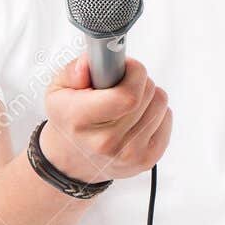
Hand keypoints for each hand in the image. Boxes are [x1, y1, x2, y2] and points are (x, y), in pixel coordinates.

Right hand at [40, 53, 171, 183]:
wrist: (73, 159)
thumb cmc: (69, 120)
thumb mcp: (58, 90)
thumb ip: (73, 72)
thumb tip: (89, 65)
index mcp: (81, 121)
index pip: (128, 96)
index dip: (134, 74)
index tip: (125, 68)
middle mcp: (107, 142)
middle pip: (148, 95)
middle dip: (139, 80)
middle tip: (122, 85)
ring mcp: (130, 154)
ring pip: (160, 104)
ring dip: (148, 96)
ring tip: (127, 102)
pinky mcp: (148, 159)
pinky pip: (166, 118)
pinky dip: (155, 112)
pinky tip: (136, 118)